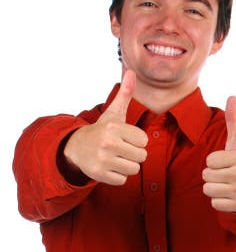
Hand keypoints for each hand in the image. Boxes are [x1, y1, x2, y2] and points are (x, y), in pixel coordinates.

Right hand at [62, 70, 147, 184]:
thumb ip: (125, 93)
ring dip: (126, 165)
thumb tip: (131, 70)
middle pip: (142, 156)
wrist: (75, 147)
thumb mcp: (114, 113)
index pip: (144, 141)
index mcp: (114, 127)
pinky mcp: (99, 174)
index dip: (136, 140)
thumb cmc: (102, 130)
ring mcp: (102, 160)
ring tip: (114, 157)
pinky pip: (123, 180)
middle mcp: (107, 143)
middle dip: (133, 154)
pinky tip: (108, 166)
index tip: (124, 137)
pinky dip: (118, 176)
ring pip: (134, 169)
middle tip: (119, 148)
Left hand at [202, 96, 235, 211]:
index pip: (209, 160)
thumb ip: (233, 120)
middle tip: (227, 174)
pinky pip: (214, 203)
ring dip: (215, 188)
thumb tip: (232, 96)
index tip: (227, 162)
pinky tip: (230, 195)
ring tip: (228, 184)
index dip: (215, 161)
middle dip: (213, 175)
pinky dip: (219, 200)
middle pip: (206, 175)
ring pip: (208, 189)